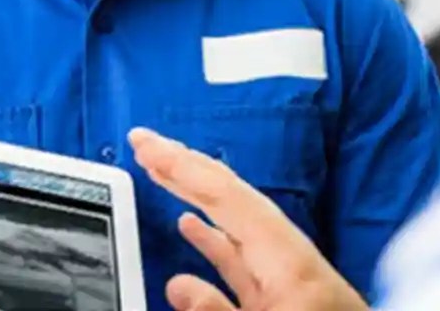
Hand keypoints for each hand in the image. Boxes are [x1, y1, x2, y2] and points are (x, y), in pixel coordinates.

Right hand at [128, 128, 368, 310]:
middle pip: (233, 202)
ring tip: (162, 175)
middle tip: (146, 144)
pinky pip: (243, 264)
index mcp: (291, 266)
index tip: (148, 144)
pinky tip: (190, 237)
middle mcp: (293, 266)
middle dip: (187, 170)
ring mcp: (291, 286)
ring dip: (196, 200)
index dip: (182, 166)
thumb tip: (179, 286)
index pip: (227, 198)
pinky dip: (213, 244)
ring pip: (235, 228)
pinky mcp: (289, 305)